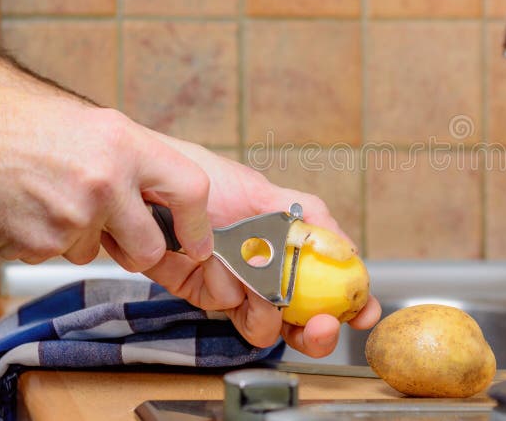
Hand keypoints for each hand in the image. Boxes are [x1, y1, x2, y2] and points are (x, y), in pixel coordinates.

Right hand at [0, 72, 213, 269]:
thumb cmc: (42, 127)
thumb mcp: (107, 130)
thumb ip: (147, 165)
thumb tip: (183, 204)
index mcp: (128, 146)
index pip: (190, 191)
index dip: (198, 225)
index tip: (198, 243)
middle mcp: (105, 181)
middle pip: (149, 248)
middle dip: (138, 248)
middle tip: (120, 230)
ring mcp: (72, 215)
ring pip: (98, 252)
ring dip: (84, 236)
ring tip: (61, 198)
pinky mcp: (40, 242)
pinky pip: (62, 255)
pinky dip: (51, 238)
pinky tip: (39, 207)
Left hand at [142, 133, 380, 356]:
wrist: (141, 184)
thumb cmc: (203, 178)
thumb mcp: (262, 192)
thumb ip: (309, 217)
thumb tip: (347, 249)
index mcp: (289, 243)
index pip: (329, 279)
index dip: (350, 301)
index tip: (363, 313)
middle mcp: (266, 268)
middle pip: (302, 315)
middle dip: (315, 327)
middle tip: (321, 325)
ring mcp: (236, 283)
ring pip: (266, 321)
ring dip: (263, 305)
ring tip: (248, 276)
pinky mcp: (201, 293)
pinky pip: (226, 310)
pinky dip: (224, 292)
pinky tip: (213, 265)